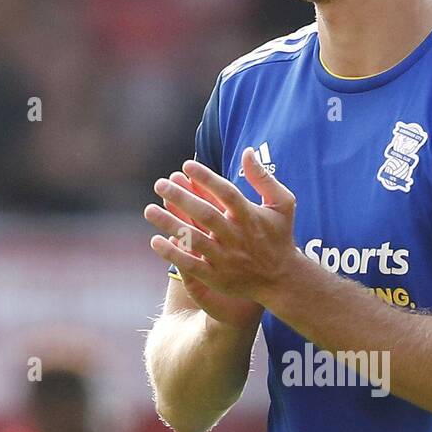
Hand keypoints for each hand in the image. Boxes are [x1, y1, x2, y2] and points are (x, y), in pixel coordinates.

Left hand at [144, 148, 297, 307]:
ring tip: (149, 210)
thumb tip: (247, 151)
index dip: (206, 178)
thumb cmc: (280, 236)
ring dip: (170, 224)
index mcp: (251, 217)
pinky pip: (192, 265)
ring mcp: (227, 259)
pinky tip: (156, 241)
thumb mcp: (282, 204)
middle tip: (160, 184)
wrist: (282, 280)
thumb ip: (263, 178)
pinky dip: (173, 254)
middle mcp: (238, 237)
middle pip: (206, 214)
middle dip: (181, 198)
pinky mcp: (218, 277)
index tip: (186, 165)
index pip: (227, 193)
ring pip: (194, 239)